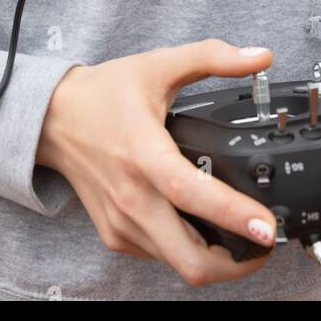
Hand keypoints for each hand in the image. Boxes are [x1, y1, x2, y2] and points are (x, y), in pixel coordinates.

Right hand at [36, 39, 278, 285]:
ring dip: (216, 259)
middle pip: (189, 259)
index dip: (233, 215)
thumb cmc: (105, 93)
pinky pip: (161, 257)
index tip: (267, 227)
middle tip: (266, 243)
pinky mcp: (115, 235)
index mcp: (144, 153)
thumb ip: (213, 56)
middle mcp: (132, 197)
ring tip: (243, 236)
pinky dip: (188, 251)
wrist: (53, 118)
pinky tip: (204, 228)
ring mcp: (122, 222)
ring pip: (178, 264)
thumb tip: (260, 57)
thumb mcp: (159, 64)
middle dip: (236, 263)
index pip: (191, 194)